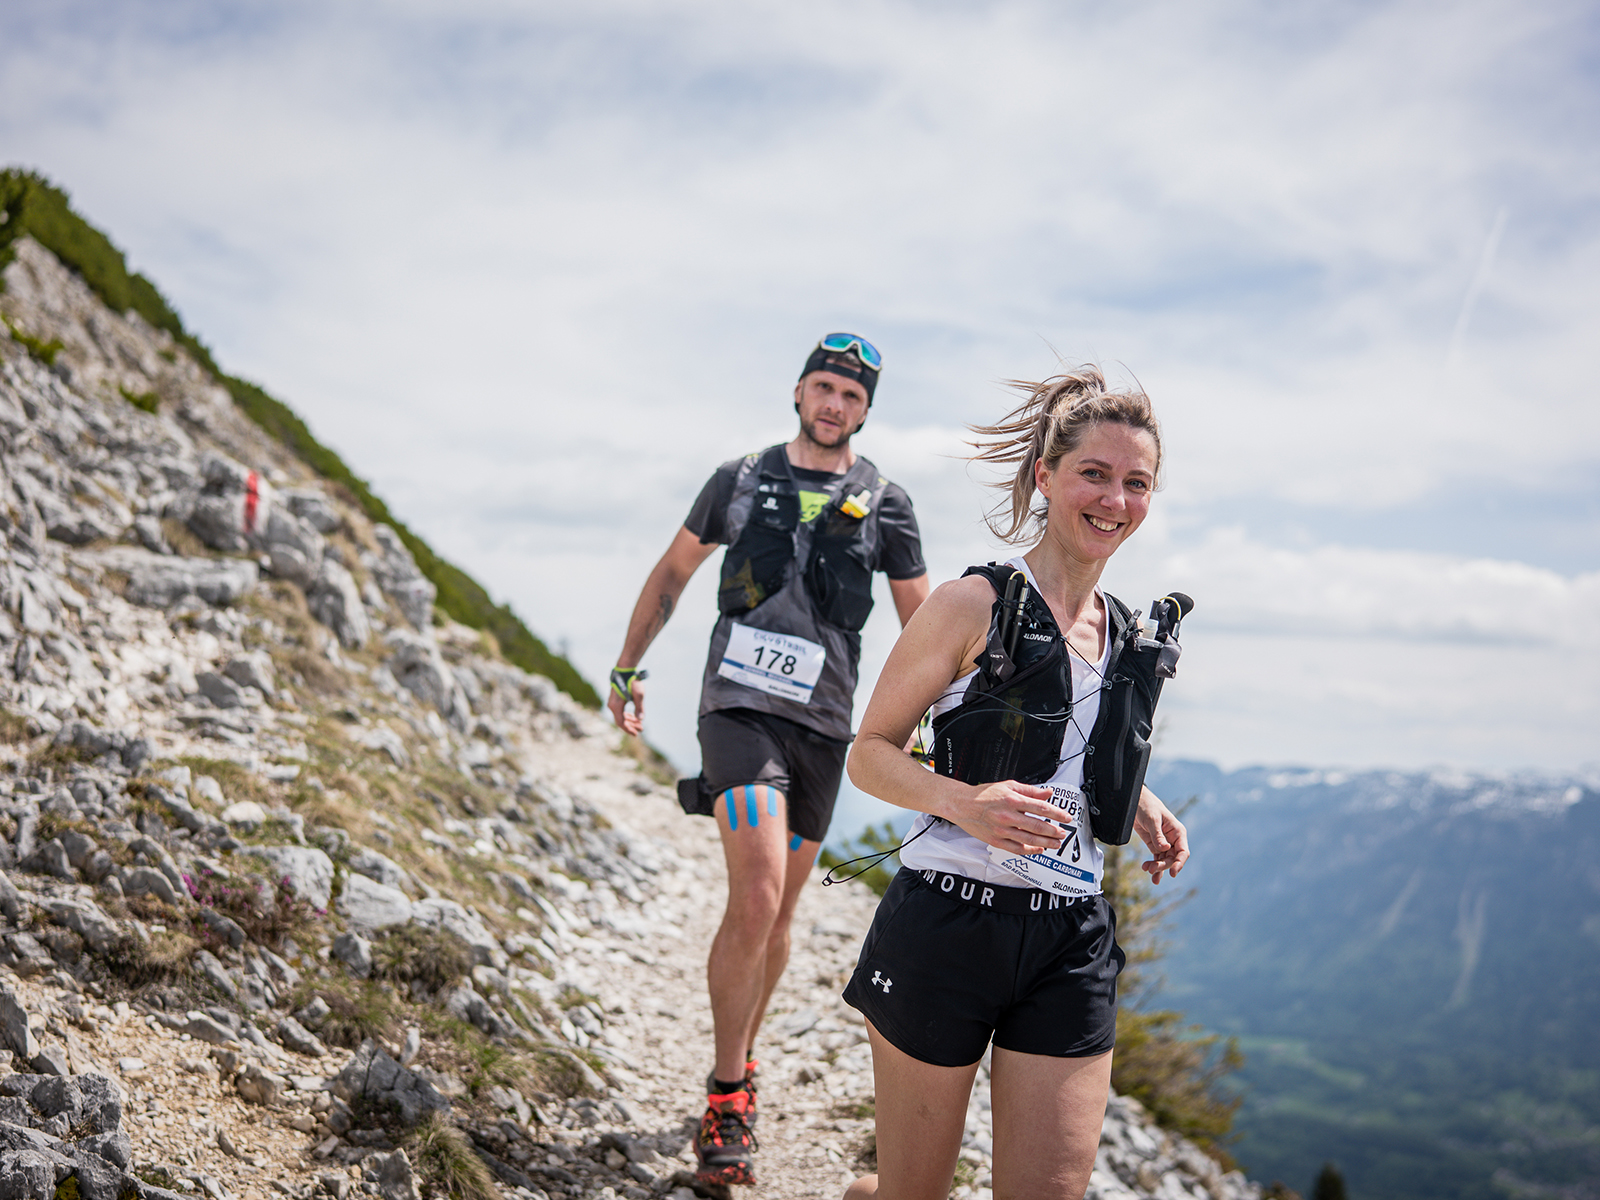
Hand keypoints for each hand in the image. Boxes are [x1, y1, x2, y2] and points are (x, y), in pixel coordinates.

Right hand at [606, 674, 644, 735]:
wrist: (625, 670)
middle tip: (642, 729)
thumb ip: (639, 707)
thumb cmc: (632, 681)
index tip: (637, 734)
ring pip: (620, 716)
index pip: (621, 723)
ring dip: (630, 721)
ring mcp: (612, 703)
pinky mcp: (615, 700)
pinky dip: (627, 715)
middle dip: (631, 726)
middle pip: (621, 721)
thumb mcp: (639, 695)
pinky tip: (634, 716)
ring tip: (640, 724)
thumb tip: (640, 719)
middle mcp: (612, 705)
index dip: (629, 729)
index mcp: (616, 706)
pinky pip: (620, 711)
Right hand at [948, 781, 1072, 854]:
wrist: (962, 805)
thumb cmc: (983, 795)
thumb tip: (1047, 793)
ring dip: (1046, 842)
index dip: (1056, 813)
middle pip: (1037, 826)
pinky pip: (1017, 848)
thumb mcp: (1008, 786)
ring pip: (1029, 839)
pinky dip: (1030, 850)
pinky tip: (1039, 848)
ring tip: (1056, 843)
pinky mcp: (996, 841)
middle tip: (1063, 832)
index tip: (1066, 818)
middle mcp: (1007, 816)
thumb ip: (1030, 790)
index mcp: (1012, 800)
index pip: (1040, 808)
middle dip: (1054, 831)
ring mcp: (1001, 830)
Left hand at [1133, 787, 1187, 883]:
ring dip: (1157, 867)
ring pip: (1164, 860)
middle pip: (1172, 858)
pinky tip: (1148, 871)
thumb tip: (1165, 849)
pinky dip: (1153, 865)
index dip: (1179, 863)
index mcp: (1177, 832)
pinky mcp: (1154, 844)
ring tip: (1147, 870)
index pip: (1183, 852)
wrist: (1134, 800)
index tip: (1172, 873)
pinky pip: (1157, 857)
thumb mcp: (1152, 819)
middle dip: (1163, 865)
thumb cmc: (1146, 805)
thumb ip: (1157, 835)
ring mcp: (1164, 842)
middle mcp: (1173, 839)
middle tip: (1151, 869)